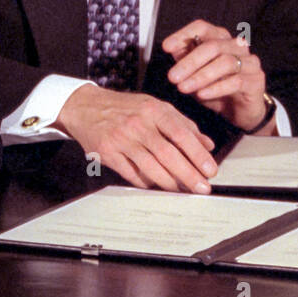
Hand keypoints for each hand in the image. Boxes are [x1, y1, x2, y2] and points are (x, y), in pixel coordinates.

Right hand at [55, 84, 217, 191]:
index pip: (182, 134)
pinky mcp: (108, 153)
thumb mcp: (156, 107)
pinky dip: (147, 182)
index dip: (198, 154)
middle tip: (202, 187)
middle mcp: (138, 124)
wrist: (86, 107)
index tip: (210, 169)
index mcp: (154, 110)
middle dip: (188, 174)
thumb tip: (207, 144)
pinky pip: (132, 174)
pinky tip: (157, 185)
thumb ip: (184, 125)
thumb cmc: (126, 108)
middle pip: (168, 154)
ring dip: (170, 182)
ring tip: (183, 190)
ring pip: (150, 167)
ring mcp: (122, 139)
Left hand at [162, 20, 269, 132]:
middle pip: (213, 46)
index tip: (166, 47)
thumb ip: (186, 60)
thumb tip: (171, 48)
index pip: (203, 28)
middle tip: (172, 77)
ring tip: (184, 88)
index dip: (184, 35)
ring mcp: (249, 62)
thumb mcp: (196, 74)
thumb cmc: (218, 90)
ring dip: (201, 76)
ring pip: (225, 62)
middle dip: (190, 62)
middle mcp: (237, 46)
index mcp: (222, 39)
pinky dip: (216, 88)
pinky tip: (201, 95)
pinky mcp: (256, 80)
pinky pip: (236, 81)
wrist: (241, 113)